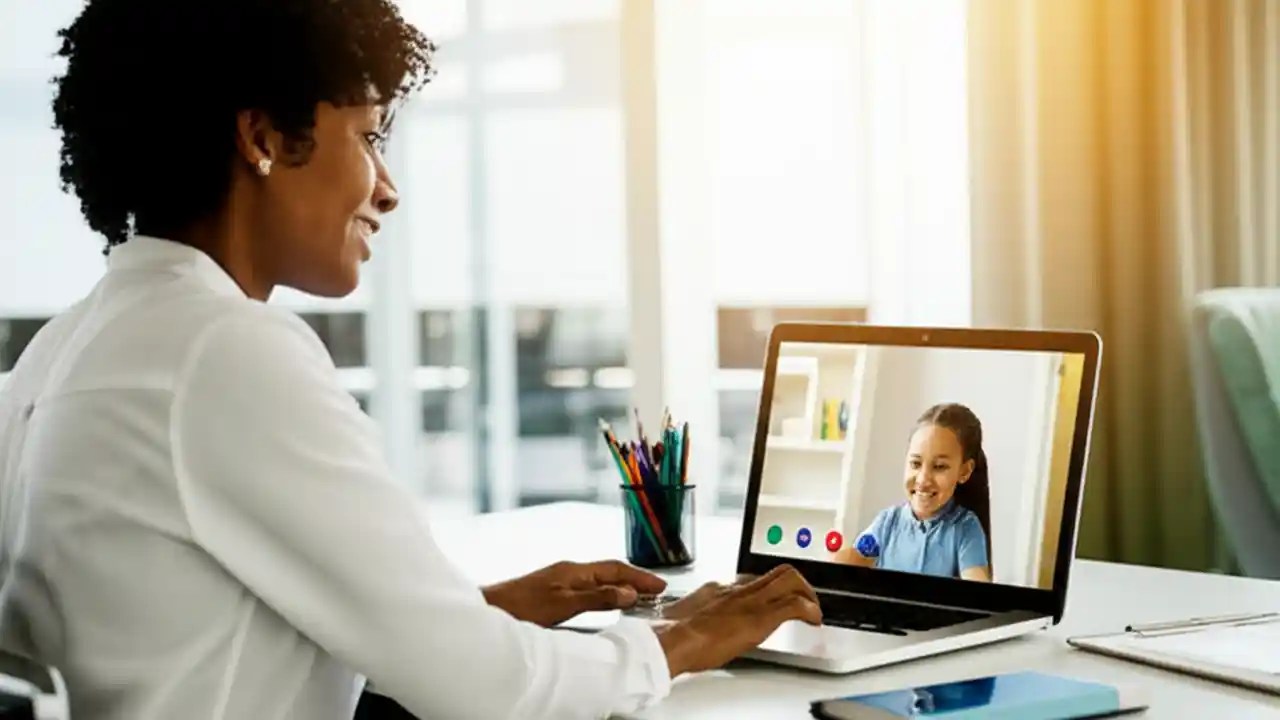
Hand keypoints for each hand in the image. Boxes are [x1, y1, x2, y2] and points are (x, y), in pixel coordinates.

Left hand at [482, 560, 666, 627]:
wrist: (489, 610)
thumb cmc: (520, 606)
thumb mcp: (563, 604)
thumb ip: (597, 598)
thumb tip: (629, 593)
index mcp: (574, 570)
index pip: (615, 568)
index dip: (639, 576)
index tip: (660, 586)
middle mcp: (568, 572)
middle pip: (609, 572)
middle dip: (634, 580)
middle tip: (657, 592)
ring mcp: (559, 581)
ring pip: (599, 581)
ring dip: (621, 587)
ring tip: (639, 598)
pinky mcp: (552, 593)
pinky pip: (588, 589)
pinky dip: (605, 594)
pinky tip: (607, 604)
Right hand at [654, 565, 821, 676]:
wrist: (670, 640)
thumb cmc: (670, 637)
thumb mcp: (682, 621)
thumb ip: (695, 620)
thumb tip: (693, 628)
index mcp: (716, 590)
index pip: (748, 582)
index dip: (764, 591)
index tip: (768, 600)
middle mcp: (736, 589)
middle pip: (774, 573)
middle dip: (794, 584)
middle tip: (802, 599)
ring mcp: (750, 601)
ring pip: (789, 579)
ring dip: (806, 593)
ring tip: (812, 609)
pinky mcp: (761, 617)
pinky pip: (795, 605)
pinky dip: (809, 610)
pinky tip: (814, 619)